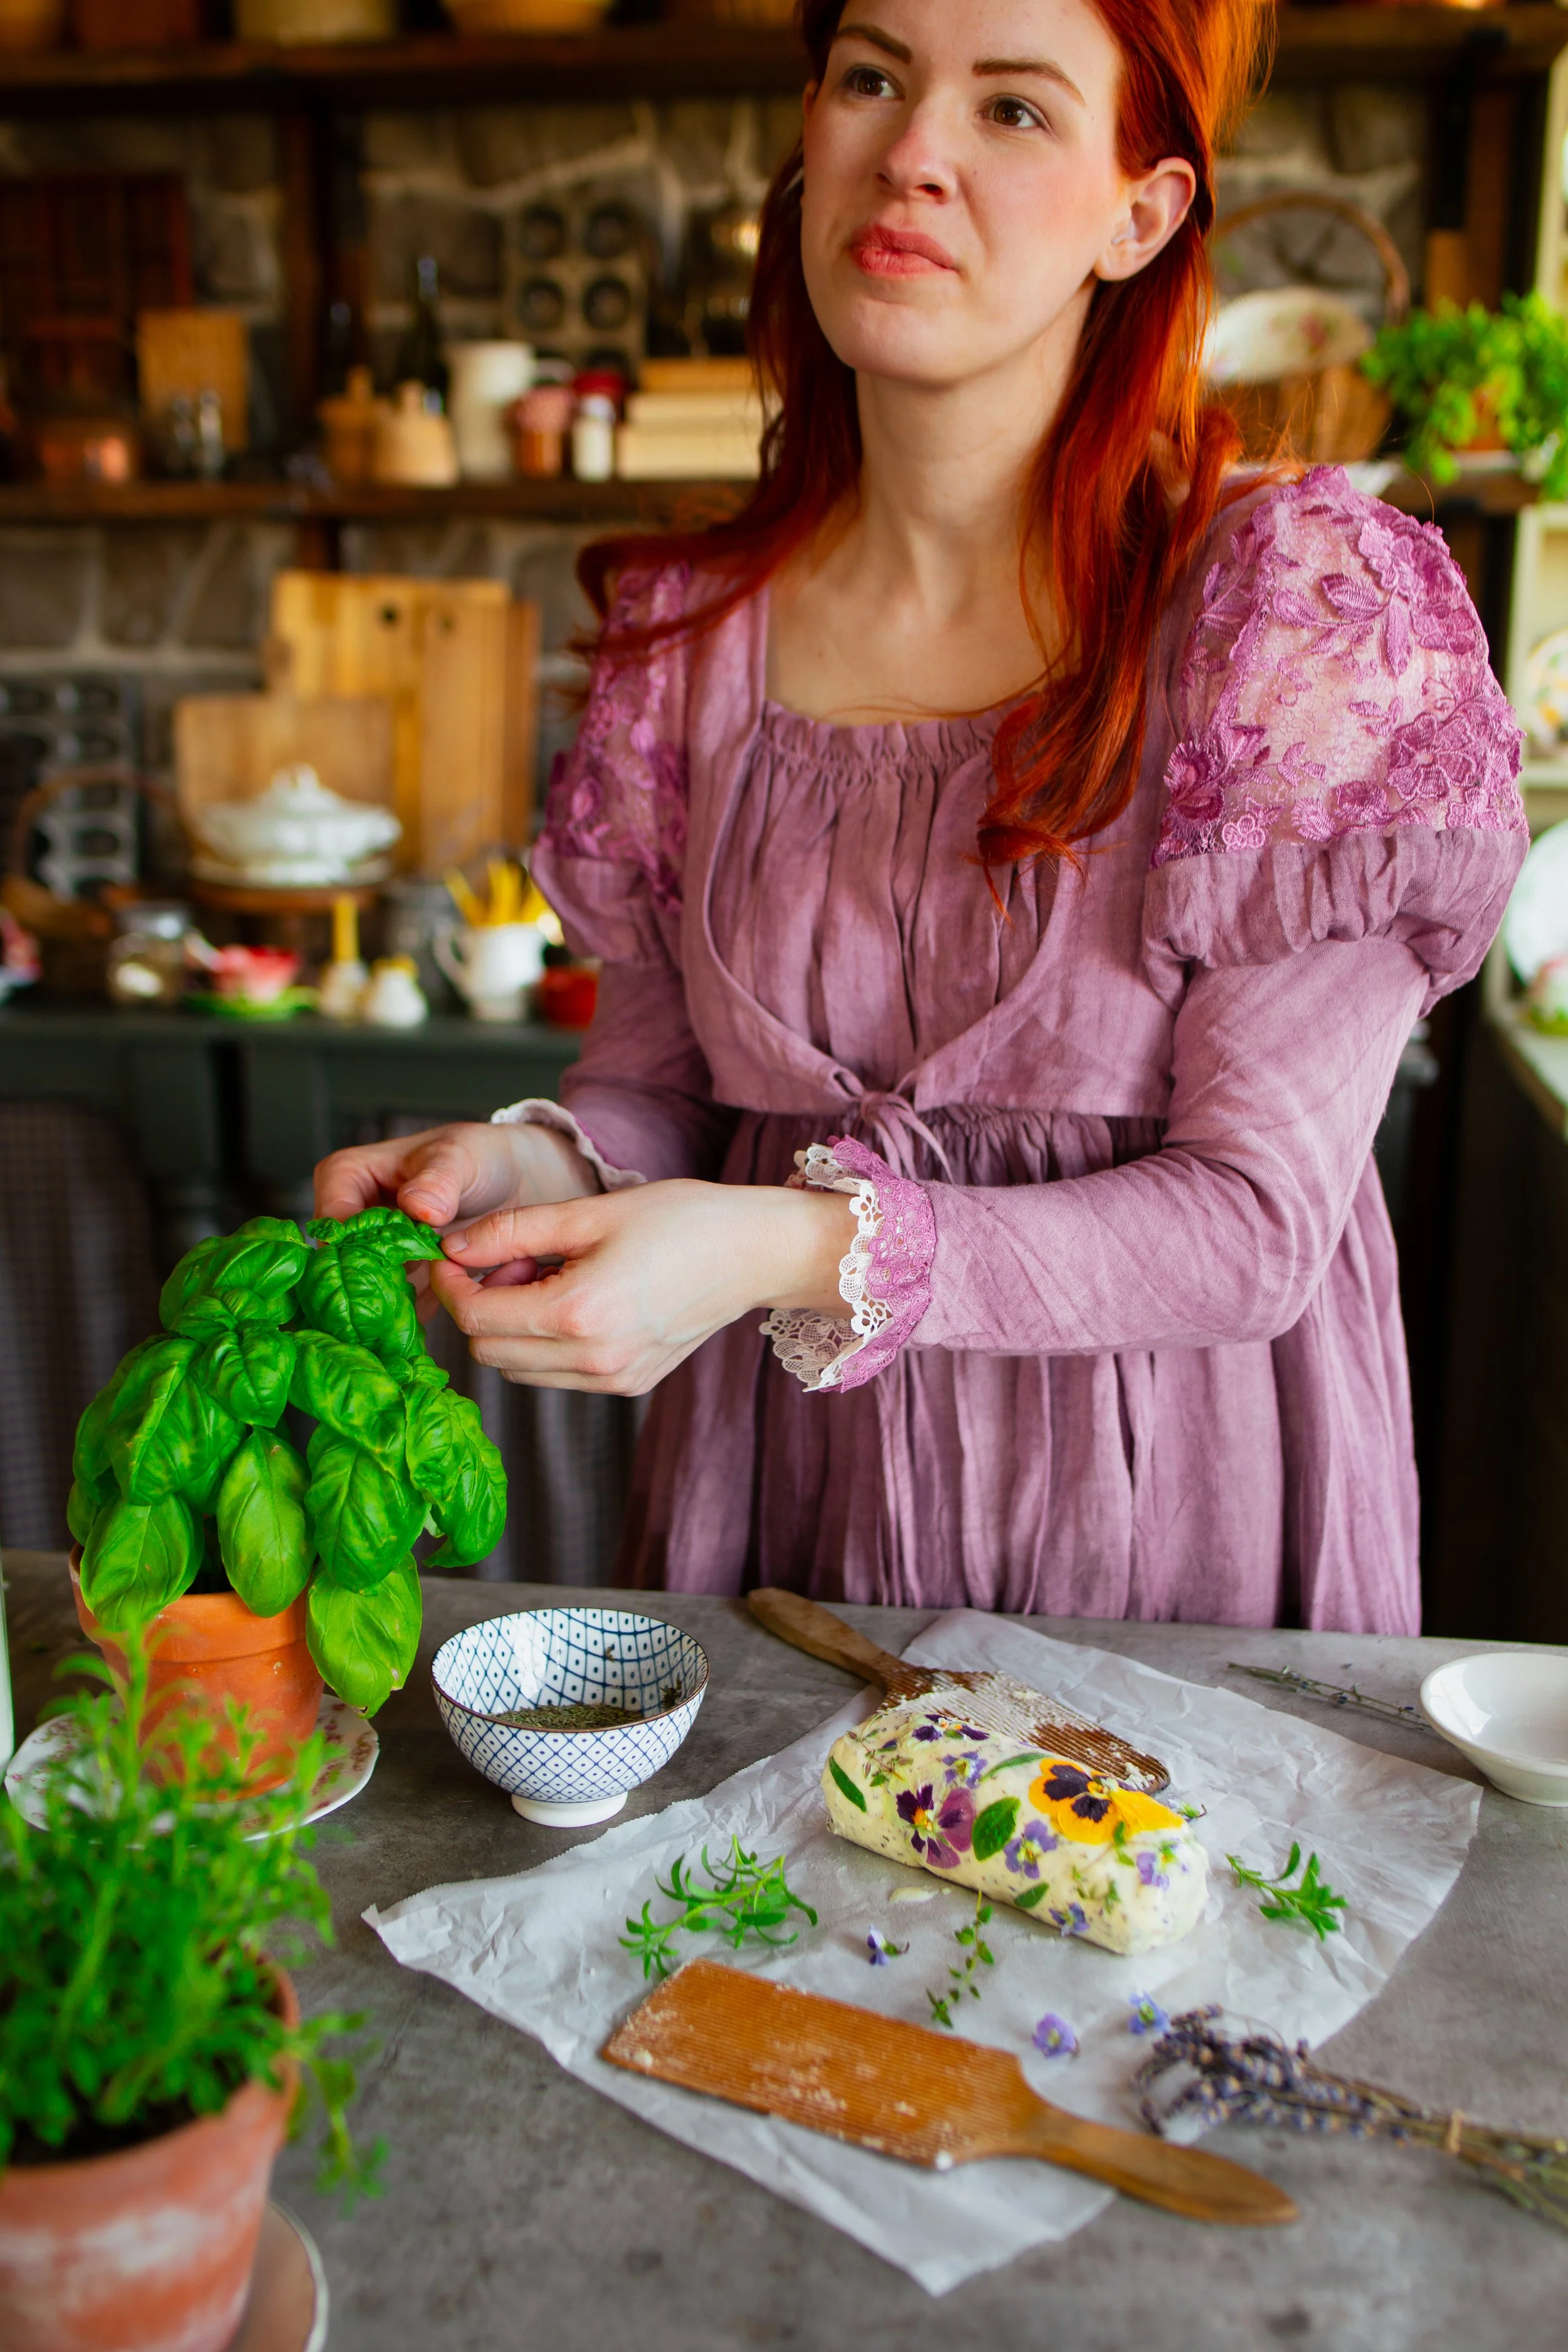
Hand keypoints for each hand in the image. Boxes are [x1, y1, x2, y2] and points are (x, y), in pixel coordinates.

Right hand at [312, 1120, 598, 1319]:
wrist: (517, 1180)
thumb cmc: (481, 1157)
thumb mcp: (460, 1157)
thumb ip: (439, 1180)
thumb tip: (418, 1207)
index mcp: (349, 1176)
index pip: (332, 1221)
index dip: (352, 1250)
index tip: (386, 1271)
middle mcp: (353, 1217)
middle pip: (343, 1262)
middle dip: (369, 1287)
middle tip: (397, 1311)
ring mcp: (375, 1251)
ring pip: (367, 1287)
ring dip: (388, 1308)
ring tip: (410, 1327)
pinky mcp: (401, 1279)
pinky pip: (394, 1304)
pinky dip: (410, 1318)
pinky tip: (426, 1332)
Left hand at [428, 1179, 855, 1394]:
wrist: (753, 1253)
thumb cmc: (680, 1220)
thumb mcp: (589, 1213)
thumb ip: (513, 1231)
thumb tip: (451, 1246)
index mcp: (578, 1313)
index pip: (476, 1317)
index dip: (449, 1285)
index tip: (449, 1255)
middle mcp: (593, 1360)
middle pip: (490, 1351)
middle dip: (480, 1304)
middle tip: (510, 1259)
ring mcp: (613, 1379)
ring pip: (519, 1369)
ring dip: (512, 1328)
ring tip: (547, 1278)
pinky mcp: (628, 1385)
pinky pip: (558, 1375)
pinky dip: (546, 1344)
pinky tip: (575, 1300)